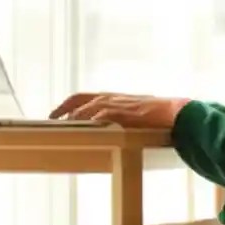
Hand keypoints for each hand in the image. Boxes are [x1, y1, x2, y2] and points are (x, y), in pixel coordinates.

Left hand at [50, 92, 190, 128]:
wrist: (173, 113)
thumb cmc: (156, 115)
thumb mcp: (132, 112)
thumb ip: (118, 116)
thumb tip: (105, 128)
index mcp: (112, 96)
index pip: (82, 96)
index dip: (66, 104)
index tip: (55, 113)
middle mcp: (111, 97)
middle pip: (78, 99)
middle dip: (62, 108)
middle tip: (51, 119)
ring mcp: (116, 104)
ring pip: (87, 107)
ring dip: (73, 116)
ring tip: (63, 126)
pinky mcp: (123, 114)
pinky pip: (102, 115)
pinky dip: (91, 120)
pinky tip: (83, 127)